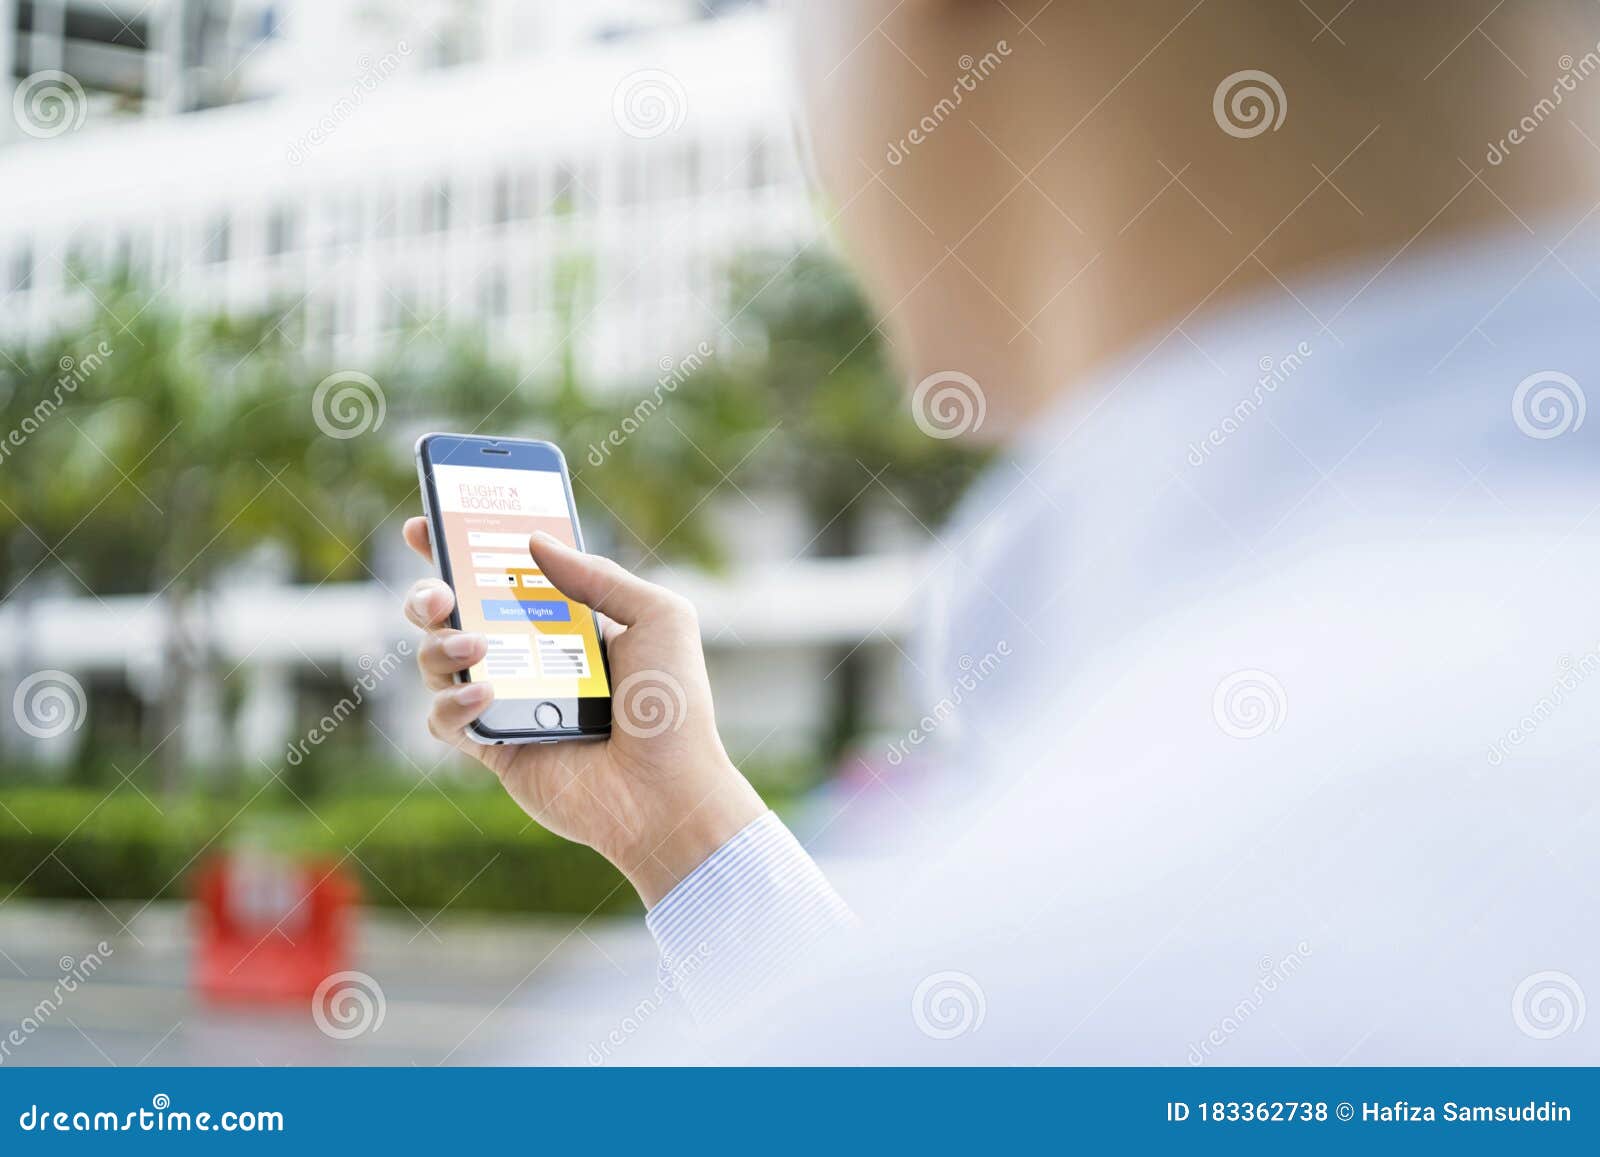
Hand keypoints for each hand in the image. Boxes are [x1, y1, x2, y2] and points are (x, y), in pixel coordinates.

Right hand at [400, 518, 765, 906]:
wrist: (667, 793)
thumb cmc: (673, 706)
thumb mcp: (658, 618)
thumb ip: (599, 576)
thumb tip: (535, 541)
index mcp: (567, 619)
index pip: (504, 572)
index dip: (462, 545)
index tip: (430, 521)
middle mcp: (530, 656)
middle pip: (453, 612)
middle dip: (429, 593)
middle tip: (440, 593)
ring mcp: (508, 700)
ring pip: (437, 660)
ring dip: (439, 644)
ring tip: (474, 647)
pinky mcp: (494, 747)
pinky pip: (444, 719)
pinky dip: (452, 704)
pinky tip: (485, 697)